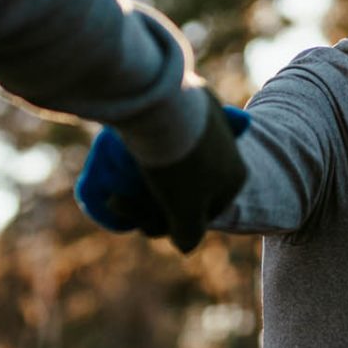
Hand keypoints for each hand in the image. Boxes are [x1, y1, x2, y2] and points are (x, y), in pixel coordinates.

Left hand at [74, 99, 249, 251]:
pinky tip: (124, 152)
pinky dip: (150, 145)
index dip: (168, 222)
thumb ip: (189, 235)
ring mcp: (210, 123)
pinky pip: (168, 133)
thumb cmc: (177, 166)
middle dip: (151, 202)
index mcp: (235, 176)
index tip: (135, 221)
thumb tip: (185, 246)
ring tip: (112, 186)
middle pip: (185, 187)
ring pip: (175, 162)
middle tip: (115, 201)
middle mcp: (229, 149)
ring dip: (145, 178)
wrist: (162, 106)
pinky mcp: (190, 101)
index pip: (201, 213)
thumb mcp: (185, 214)